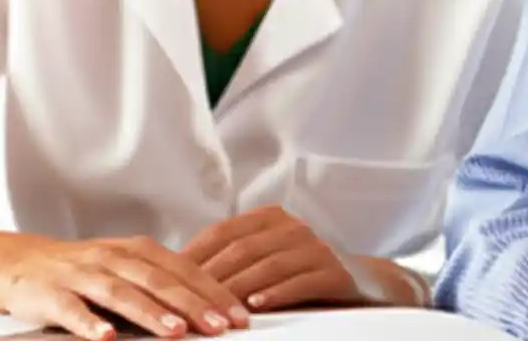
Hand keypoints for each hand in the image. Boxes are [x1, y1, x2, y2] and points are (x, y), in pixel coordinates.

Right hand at [0, 235, 249, 339]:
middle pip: (159, 281)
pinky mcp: (52, 294)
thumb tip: (211, 308)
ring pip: (121, 293)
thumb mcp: (128, 269)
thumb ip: (164, 284)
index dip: (213, 292)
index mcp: (139, 250)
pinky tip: (107, 338)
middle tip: (219, 326)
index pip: (185, 270)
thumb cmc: (86, 271)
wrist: (21, 262)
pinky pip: (73, 310)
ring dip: (150, 313)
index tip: (239, 315)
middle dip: (193, 304)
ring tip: (175, 333)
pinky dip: (91, 324)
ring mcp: (83, 275)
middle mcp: (114, 258)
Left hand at [181, 206, 370, 312]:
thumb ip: (233, 261)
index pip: (222, 232)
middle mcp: (292, 227)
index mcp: (269, 218)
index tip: (165, 279)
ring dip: (237, 288)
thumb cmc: (300, 275)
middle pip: (241, 250)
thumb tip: (175, 275)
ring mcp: (315, 248)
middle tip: (182, 301)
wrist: (362, 283)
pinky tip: (257, 307)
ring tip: (213, 308)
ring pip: (267, 266)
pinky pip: (301, 281)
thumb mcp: (266, 259)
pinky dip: (276, 293)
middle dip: (209, 277)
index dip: (192, 255)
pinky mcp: (334, 272)